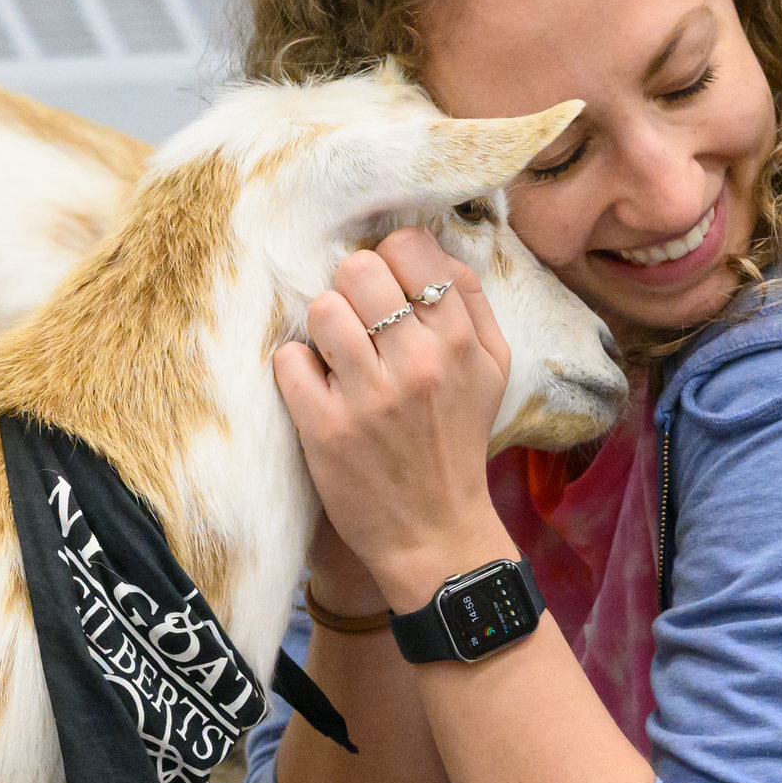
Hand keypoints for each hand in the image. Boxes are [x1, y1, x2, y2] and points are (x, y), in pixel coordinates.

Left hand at [271, 232, 516, 608]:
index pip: (410, 248)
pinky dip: (297, 370)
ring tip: (337, 357)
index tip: (390, 291)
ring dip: (323, 328)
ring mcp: (370, 397)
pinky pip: (289, 360)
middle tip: (358, 324)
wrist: (436, 534)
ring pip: (322, 308)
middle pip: (358, 268)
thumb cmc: (457, 442)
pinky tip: (317, 389)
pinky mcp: (326, 429)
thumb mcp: (492, 370)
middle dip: (352, 290)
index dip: (392, 260)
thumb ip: (471, 302)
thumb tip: (432, 248)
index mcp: (460, 342)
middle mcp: (419, 364)